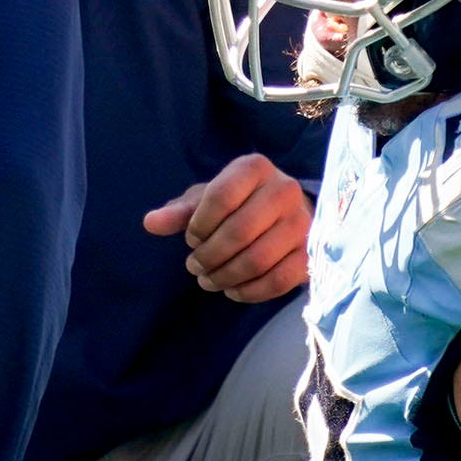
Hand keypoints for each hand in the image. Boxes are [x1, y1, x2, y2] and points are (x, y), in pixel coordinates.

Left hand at [145, 154, 310, 302]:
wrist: (286, 212)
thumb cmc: (238, 202)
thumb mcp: (207, 199)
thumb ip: (180, 211)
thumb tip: (151, 223)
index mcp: (255, 168)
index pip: (220, 197)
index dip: (199, 225)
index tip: (191, 238)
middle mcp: (285, 190)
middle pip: (239, 232)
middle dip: (209, 256)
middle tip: (194, 266)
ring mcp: (302, 223)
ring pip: (257, 260)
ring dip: (225, 277)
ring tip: (208, 280)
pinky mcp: (309, 254)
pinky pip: (277, 281)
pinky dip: (249, 292)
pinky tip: (232, 290)